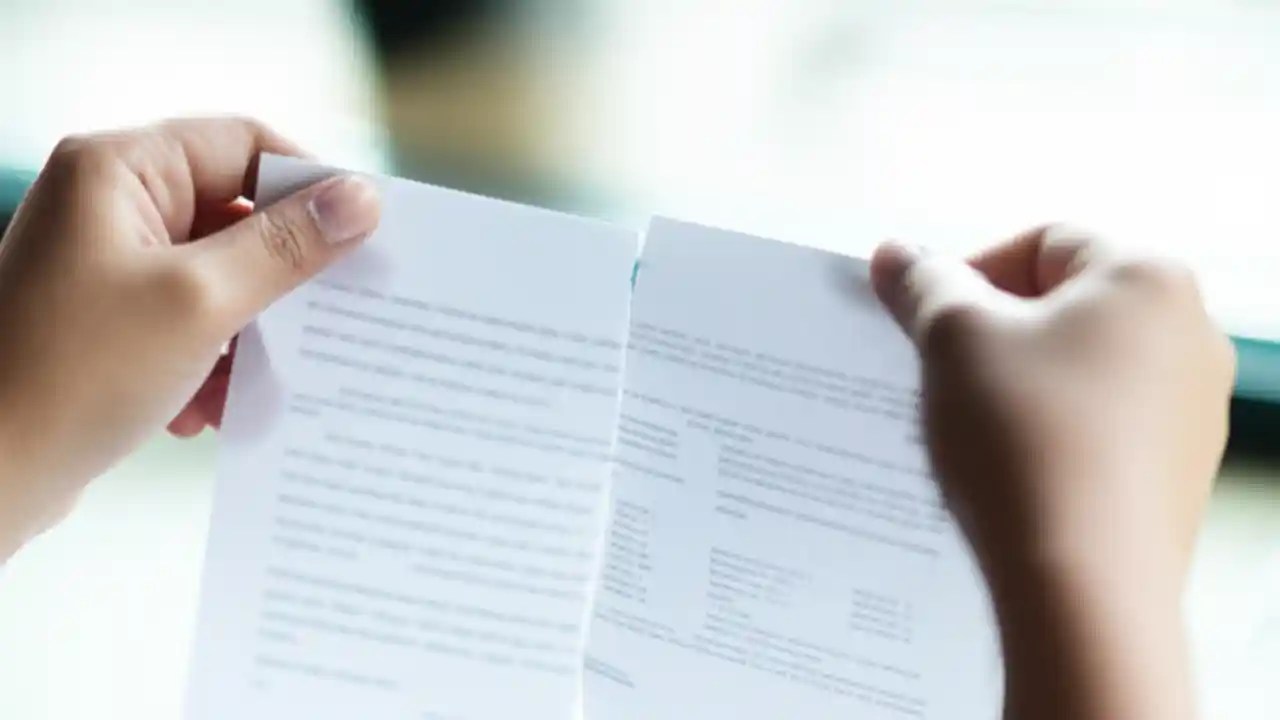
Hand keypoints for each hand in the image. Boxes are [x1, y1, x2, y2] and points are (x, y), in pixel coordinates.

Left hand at [0, 118, 380, 558]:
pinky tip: (203, 409)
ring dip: (248, 331)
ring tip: (246, 381)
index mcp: (120, 170)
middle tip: (329, 315)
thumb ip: (287, 247)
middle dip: (280, 277)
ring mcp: (107, 263)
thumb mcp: (201, 303)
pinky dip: (212, 362)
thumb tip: (362, 199)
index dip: (311, 185)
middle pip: (238, 213)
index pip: (246, 143)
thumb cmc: (73, 377)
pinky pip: (193, 320)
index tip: (368, 233)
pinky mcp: (110, 319)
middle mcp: (111, 204)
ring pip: (223, 275)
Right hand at [871, 225, 1233, 719]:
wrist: (1081, 588)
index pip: (1042, 241)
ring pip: (1077, 369)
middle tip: (937, 370)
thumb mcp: (953, 340)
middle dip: (990, 332)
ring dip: (1014, 385)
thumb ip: (921, 283)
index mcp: (1149, 278)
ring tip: (968, 428)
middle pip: (1063, 305)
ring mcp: (1193, 408)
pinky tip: (1008, 471)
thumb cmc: (1024, 441)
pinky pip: (1097, 427)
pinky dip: (1047, 434)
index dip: (969, 271)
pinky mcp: (1176, 472)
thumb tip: (895, 253)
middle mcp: (1190, 334)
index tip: (924, 319)